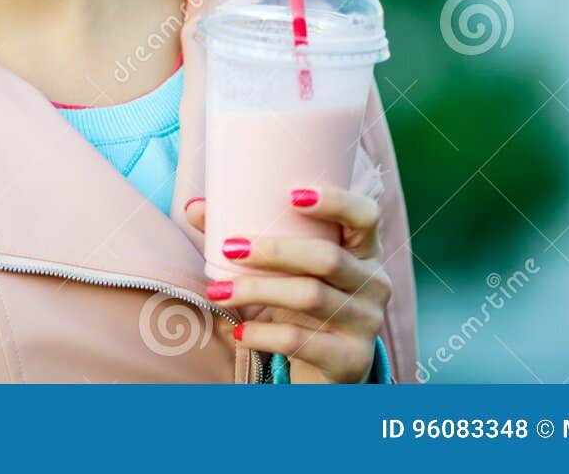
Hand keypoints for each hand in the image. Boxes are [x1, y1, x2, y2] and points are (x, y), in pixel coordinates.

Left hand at [184, 188, 390, 382]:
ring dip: (257, 290)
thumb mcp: (285, 273)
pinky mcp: (351, 360)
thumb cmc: (300, 308)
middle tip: (229, 247)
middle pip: (327, 258)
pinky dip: (263, 333)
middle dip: (274, 251)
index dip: (336, 201)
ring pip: (310, 297)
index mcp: (364, 251)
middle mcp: (374, 283)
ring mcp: (366, 323)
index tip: (293, 195)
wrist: (325, 374)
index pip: (365, 215)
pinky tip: (239, 331)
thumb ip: (247, 239)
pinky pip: (301, 341)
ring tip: (218, 291)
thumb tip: (194, 207)